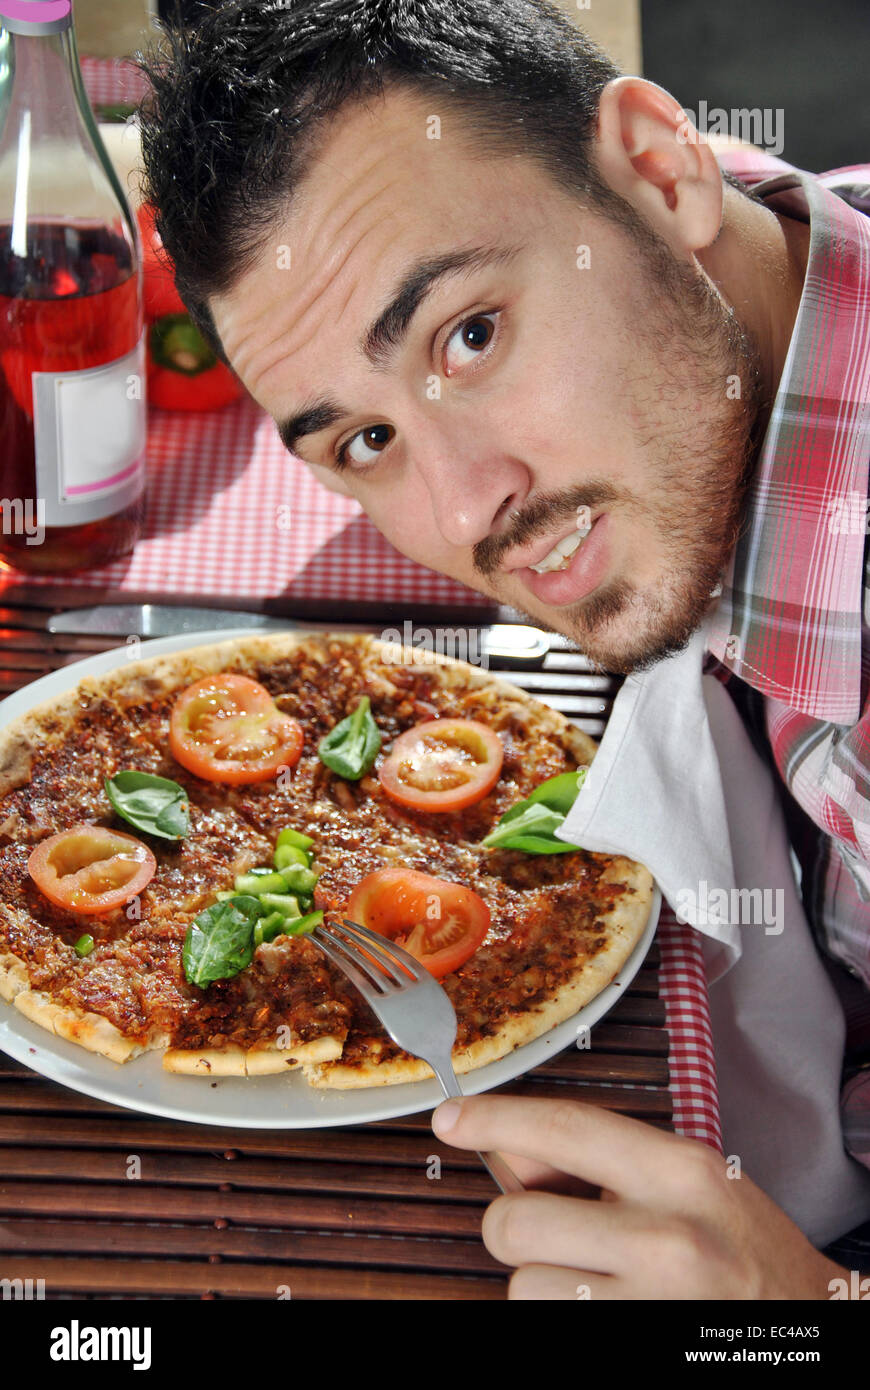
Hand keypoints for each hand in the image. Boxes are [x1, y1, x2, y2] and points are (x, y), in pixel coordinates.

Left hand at [431, 1094, 846, 1298]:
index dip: (494, 1118)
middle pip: (514, 1221)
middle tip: (560, 1236)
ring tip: (600, 1283)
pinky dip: (560, 1319)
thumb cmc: (744, 1254)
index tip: (452, 1116)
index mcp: (680, 1174)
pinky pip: (543, 1328)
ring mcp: (645, 1307)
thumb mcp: (688, 1183)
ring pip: (522, 1288)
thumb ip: (600, 1161)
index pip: (563, 1128)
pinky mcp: (623, 1349)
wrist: (806, 1326)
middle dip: (517, 1229)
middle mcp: (664, 1238)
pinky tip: (607, 1309)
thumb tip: (505, 1147)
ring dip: (543, 1286)